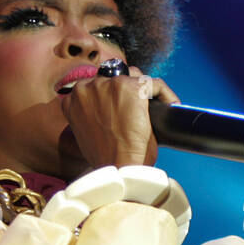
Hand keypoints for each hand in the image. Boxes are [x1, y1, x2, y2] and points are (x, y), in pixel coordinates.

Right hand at [60, 64, 181, 168]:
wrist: (117, 167)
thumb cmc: (106, 159)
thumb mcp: (88, 135)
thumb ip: (94, 118)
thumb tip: (111, 116)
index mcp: (73, 99)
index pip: (96, 87)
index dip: (111, 98)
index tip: (123, 110)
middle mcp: (87, 87)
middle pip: (114, 78)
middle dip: (127, 92)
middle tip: (140, 110)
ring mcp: (109, 85)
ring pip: (134, 77)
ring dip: (144, 91)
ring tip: (156, 108)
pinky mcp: (132, 88)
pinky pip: (154, 83)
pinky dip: (165, 94)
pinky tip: (170, 106)